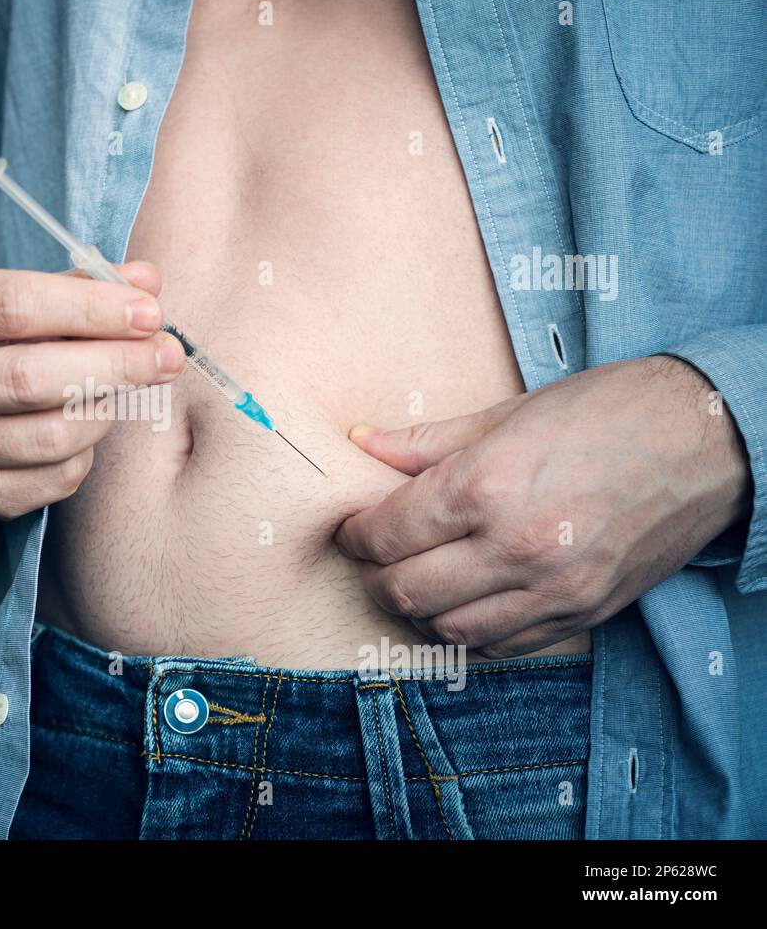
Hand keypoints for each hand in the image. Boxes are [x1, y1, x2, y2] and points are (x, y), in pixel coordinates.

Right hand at [0, 263, 184, 520]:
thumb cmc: (1, 340)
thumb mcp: (28, 297)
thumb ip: (84, 285)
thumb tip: (146, 284)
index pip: (13, 306)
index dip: (90, 308)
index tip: (148, 311)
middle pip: (30, 377)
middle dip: (114, 364)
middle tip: (167, 355)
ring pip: (51, 435)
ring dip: (105, 410)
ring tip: (124, 390)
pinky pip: (56, 479)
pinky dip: (88, 452)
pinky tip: (86, 427)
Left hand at [333, 356, 751, 656]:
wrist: (705, 441)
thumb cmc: (605, 412)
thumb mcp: (506, 413)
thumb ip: (426, 442)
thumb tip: (361, 442)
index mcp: (486, 486)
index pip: (387, 533)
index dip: (356, 534)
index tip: (353, 528)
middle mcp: (515, 546)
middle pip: (406, 590)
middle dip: (375, 576)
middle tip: (373, 557)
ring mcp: (553, 588)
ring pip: (449, 630)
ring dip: (418, 611)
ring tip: (414, 580)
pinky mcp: (584, 612)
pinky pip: (504, 646)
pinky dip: (471, 632)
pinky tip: (464, 603)